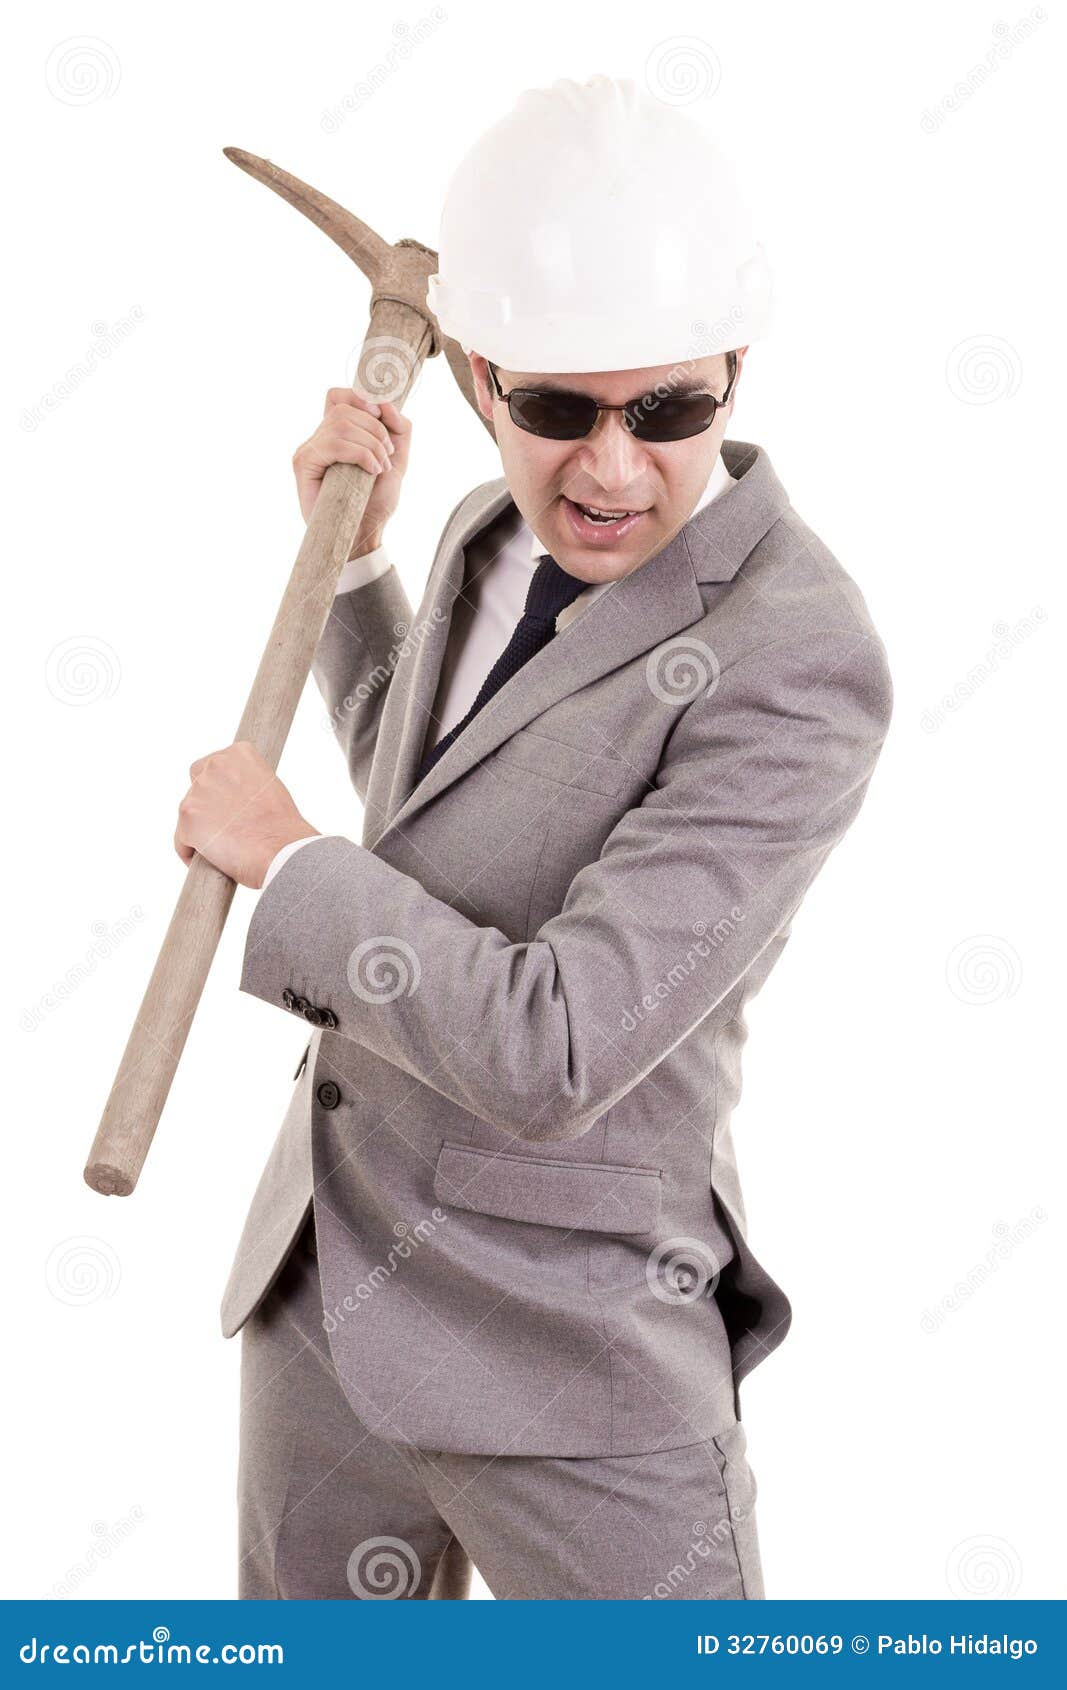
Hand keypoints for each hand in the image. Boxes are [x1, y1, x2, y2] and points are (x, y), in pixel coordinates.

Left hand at [174, 740, 319, 889]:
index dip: (221, 787)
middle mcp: (215, 766)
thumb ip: (247, 784)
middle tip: (223, 825)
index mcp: (239, 754)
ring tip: (223, 848)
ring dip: (200, 829)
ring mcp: (198, 792)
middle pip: (196, 782)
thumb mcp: (271, 789)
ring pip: (188, 813)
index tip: (229, 804)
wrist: (282, 851)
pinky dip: (191, 851)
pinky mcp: (187, 819)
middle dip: (205, 802)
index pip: (215, 764)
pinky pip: (181, 839)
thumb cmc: (285, 828)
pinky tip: (208, 861)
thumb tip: (233, 800)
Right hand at [292, 388, 411, 556]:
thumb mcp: (398, 458)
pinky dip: (360, 454)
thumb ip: (399, 427)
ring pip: (341, 423)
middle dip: (376, 429)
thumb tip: (384, 403)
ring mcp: (309, 450)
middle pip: (345, 408)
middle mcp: (319, 438)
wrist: (365, 532)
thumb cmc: (376, 499)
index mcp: (336, 433)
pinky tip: (370, 471)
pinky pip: (333, 444)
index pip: (338, 396)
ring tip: (379, 467)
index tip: (381, 417)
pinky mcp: (303, 464)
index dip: (360, 398)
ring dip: (371, 444)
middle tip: (386, 455)